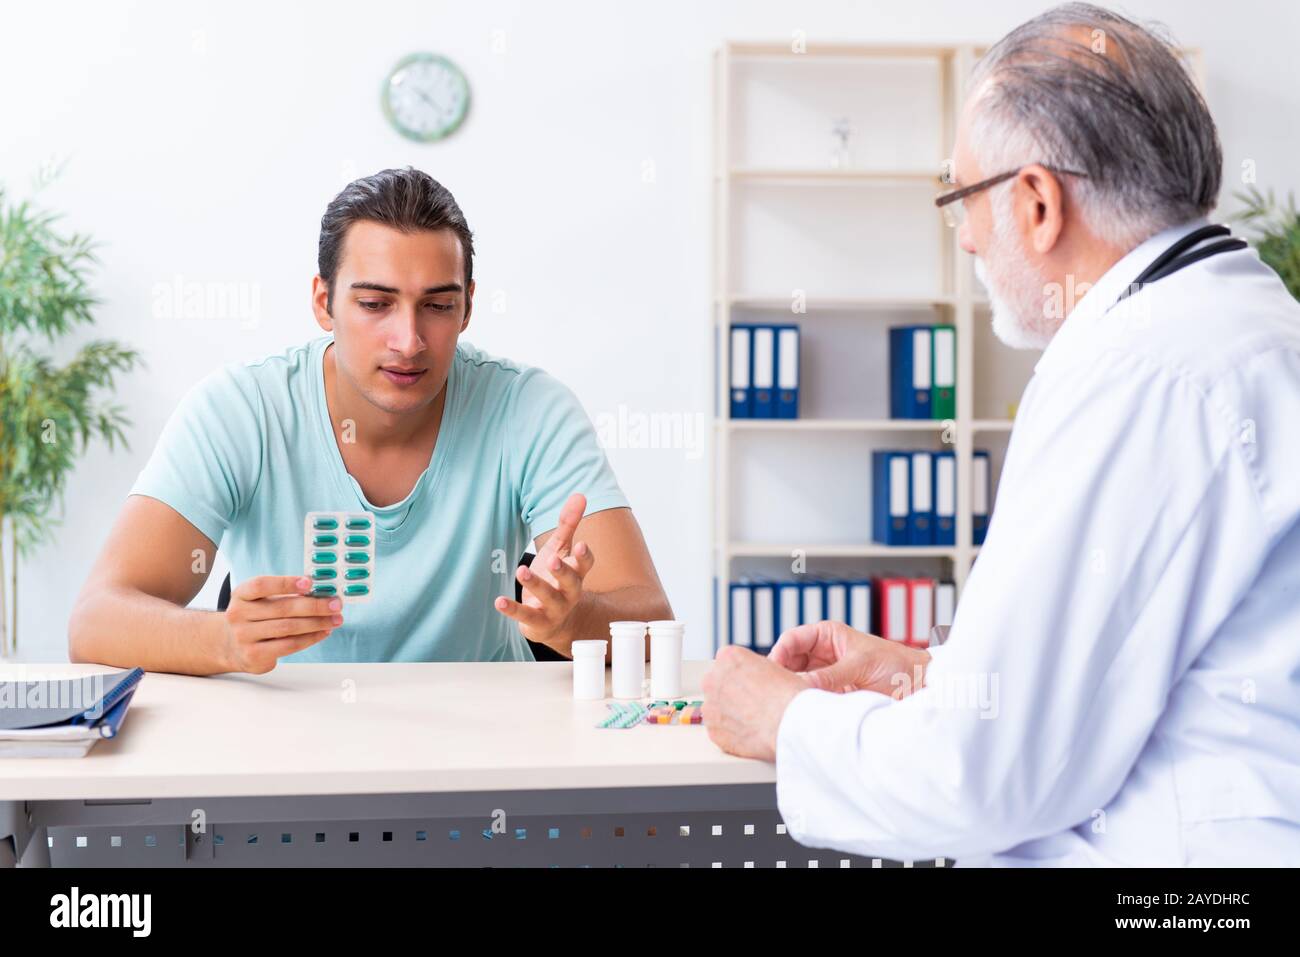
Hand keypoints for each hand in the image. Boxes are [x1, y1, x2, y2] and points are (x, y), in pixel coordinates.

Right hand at [219, 575, 340, 673]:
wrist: (230, 645)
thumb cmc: (255, 617)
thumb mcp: (261, 600)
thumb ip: (285, 595)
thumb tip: (321, 592)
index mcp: (241, 595)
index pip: (261, 585)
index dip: (286, 583)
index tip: (310, 582)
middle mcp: (238, 614)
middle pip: (282, 608)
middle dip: (314, 605)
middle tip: (336, 604)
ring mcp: (244, 636)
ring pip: (288, 627)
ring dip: (317, 623)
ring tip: (336, 619)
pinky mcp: (254, 655)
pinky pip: (288, 645)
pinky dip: (310, 638)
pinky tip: (323, 632)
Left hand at [493, 492, 594, 648]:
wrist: (556, 621)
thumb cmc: (557, 579)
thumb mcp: (560, 550)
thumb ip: (568, 524)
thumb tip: (580, 495)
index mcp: (576, 574)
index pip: (585, 565)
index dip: (585, 557)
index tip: (581, 546)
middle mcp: (569, 592)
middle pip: (570, 582)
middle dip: (562, 571)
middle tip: (553, 559)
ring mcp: (554, 608)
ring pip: (548, 597)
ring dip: (535, 584)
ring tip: (521, 570)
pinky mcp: (537, 621)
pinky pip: (525, 616)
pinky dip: (512, 609)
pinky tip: (499, 601)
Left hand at [701, 645, 808, 761]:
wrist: (792, 725)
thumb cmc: (789, 696)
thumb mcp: (774, 667)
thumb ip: (754, 670)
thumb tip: (752, 679)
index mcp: (728, 657)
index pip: (727, 662)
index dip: (743, 675)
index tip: (753, 684)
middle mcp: (713, 679)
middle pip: (718, 684)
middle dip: (732, 693)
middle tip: (753, 704)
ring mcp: (710, 706)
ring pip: (717, 708)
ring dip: (730, 713)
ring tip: (754, 721)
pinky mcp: (713, 730)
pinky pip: (719, 729)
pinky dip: (731, 732)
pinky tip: (749, 733)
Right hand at [770, 620, 929, 698]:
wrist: (918, 686)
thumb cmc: (896, 664)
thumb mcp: (861, 665)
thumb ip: (830, 675)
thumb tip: (801, 686)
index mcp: (827, 636)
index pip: (792, 640)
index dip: (779, 652)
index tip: (773, 669)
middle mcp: (822, 655)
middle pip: (789, 662)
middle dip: (782, 674)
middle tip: (776, 690)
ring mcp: (825, 676)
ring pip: (797, 681)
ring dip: (793, 691)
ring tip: (788, 702)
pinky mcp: (831, 695)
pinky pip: (811, 698)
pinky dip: (805, 704)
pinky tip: (802, 711)